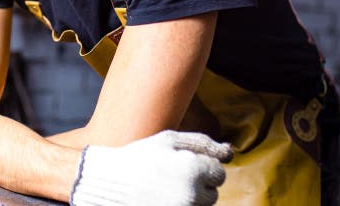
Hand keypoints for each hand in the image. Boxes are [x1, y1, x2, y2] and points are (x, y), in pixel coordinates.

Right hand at [70, 130, 232, 205]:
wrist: (109, 184)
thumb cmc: (138, 157)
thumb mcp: (167, 140)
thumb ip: (202, 143)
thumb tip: (229, 151)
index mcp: (193, 169)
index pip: (218, 172)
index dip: (203, 167)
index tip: (184, 165)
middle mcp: (192, 194)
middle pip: (213, 193)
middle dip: (199, 185)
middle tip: (173, 177)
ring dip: (192, 198)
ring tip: (167, 189)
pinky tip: (165, 199)